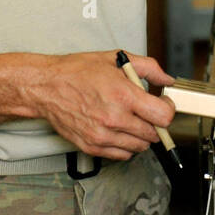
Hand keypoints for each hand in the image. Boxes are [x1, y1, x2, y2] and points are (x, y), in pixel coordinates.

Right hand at [26, 51, 175, 159]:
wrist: (46, 87)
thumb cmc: (77, 72)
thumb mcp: (116, 59)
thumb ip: (148, 67)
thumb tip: (167, 79)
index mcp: (124, 96)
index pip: (163, 117)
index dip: (168, 110)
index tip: (163, 104)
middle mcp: (114, 119)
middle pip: (154, 134)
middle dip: (154, 122)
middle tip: (146, 111)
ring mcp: (102, 136)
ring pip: (140, 147)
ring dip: (141, 135)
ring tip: (131, 120)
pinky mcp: (92, 147)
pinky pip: (122, 155)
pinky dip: (126, 145)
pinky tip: (119, 130)